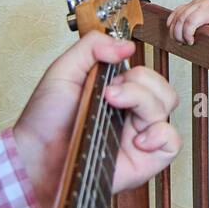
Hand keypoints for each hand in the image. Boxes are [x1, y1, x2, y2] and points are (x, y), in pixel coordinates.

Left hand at [13, 31, 181, 207]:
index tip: (111, 79)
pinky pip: (173, 143)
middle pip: (163, 90)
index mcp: (116, 93)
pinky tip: (137, 139)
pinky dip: (161, 134)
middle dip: (141, 86)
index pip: (147, 76)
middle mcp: (130, 114)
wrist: (35, 159)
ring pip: (167, 110)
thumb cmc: (43, 121)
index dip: (136, 73)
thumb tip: (127, 46)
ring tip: (116, 110)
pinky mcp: (144, 161)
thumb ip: (92, 47)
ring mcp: (138, 137)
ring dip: (145, 104)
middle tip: (111, 94)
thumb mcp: (62, 71)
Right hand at [166, 0, 208, 44]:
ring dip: (173, 28)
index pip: (191, 20)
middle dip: (178, 33)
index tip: (190, 43)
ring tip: (179, 40)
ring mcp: (195, 2)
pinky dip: (172, 21)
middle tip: (183, 44)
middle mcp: (201, 3)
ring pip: (176, 14)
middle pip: (181, 17)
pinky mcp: (191, 4)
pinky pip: (177, 11)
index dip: (187, 33)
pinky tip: (174, 31)